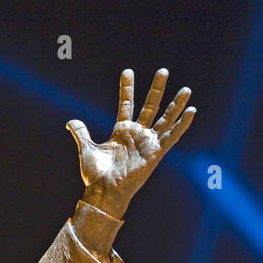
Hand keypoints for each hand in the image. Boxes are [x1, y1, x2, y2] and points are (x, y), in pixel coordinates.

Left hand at [67, 69, 194, 218]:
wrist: (104, 191)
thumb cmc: (96, 174)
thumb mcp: (87, 148)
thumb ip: (81, 133)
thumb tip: (71, 121)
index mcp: (121, 132)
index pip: (126, 104)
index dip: (127, 88)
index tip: (128, 71)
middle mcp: (137, 134)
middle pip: (150, 106)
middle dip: (156, 89)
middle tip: (163, 71)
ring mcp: (148, 142)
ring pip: (165, 118)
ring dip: (175, 104)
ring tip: (186, 89)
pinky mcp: (155, 152)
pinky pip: (172, 136)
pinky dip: (182, 125)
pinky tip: (191, 112)